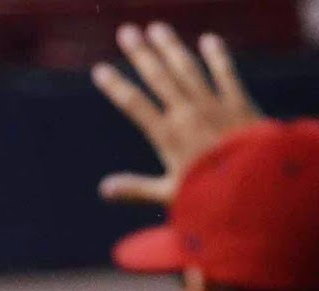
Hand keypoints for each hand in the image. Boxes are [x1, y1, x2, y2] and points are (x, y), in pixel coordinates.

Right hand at [92, 22, 261, 205]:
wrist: (258, 182)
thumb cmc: (211, 193)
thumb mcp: (169, 195)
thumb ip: (136, 189)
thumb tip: (104, 189)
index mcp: (167, 135)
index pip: (134, 104)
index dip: (115, 86)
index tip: (100, 70)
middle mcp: (188, 113)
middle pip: (159, 76)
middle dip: (140, 53)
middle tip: (126, 32)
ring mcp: (214, 104)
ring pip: (188, 68)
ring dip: (171, 46)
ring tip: (156, 28)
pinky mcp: (240, 102)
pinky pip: (226, 73)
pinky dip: (217, 56)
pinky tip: (208, 40)